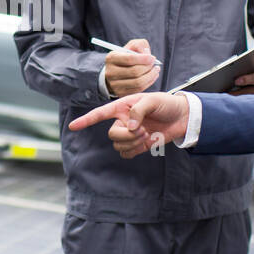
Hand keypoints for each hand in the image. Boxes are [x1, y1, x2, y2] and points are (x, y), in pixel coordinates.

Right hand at [69, 91, 189, 157]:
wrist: (181, 117)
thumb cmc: (166, 104)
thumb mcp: (152, 100)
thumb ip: (138, 111)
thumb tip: (129, 126)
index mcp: (122, 107)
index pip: (100, 114)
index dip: (86, 120)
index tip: (73, 126)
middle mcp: (122, 120)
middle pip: (112, 134)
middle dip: (126, 135)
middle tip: (142, 130)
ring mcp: (129, 134)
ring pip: (118, 145)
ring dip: (133, 143)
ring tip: (146, 134)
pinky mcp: (137, 145)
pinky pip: (127, 153)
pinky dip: (135, 150)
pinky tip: (147, 142)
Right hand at [103, 38, 160, 96]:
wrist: (116, 71)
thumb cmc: (126, 57)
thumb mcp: (130, 47)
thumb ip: (139, 45)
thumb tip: (146, 53)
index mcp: (112, 58)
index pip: (129, 59)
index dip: (144, 58)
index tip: (152, 58)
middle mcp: (110, 72)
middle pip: (135, 72)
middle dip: (148, 67)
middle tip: (154, 64)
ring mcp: (114, 85)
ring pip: (138, 82)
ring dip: (151, 76)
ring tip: (156, 70)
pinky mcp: (120, 93)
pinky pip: (139, 89)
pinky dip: (149, 82)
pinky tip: (152, 76)